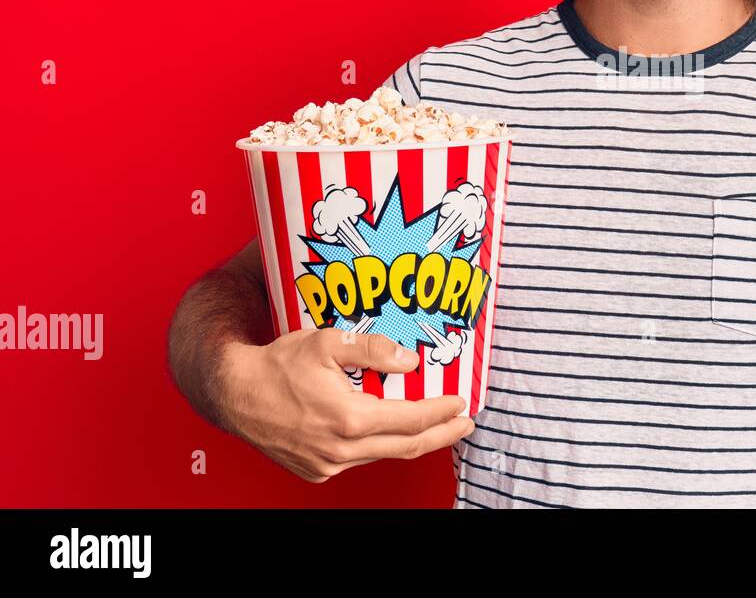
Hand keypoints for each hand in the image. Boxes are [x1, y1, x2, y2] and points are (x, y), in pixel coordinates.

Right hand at [217, 328, 474, 483]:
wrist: (233, 393)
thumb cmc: (277, 366)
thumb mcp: (327, 342)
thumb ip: (372, 349)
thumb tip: (408, 362)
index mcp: (349, 419)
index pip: (412, 421)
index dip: (442, 413)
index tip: (462, 404)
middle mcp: (341, 449)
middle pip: (407, 446)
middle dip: (441, 434)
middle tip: (464, 423)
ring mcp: (328, 464)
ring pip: (382, 453)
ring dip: (410, 440)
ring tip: (432, 425)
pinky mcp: (316, 470)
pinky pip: (357, 459)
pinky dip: (377, 445)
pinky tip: (386, 429)